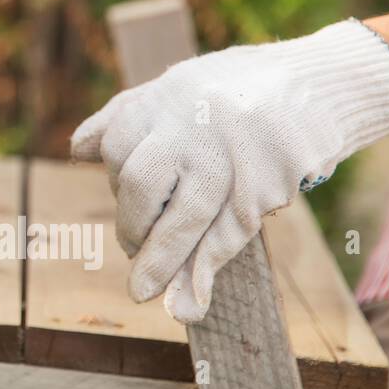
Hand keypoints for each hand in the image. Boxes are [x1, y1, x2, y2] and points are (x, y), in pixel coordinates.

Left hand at [72, 19, 388, 322]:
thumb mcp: (173, 88)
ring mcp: (229, 157)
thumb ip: (123, 117)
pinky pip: (227, 236)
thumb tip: (76, 153)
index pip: (115, 149)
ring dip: (161, 263)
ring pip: (184, 218)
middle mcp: (191, 127)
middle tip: (133, 247)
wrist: (312, 85)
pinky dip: (204, 271)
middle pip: (141, 185)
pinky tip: (190, 304)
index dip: (117, 182)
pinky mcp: (263, 186)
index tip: (130, 205)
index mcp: (162, 98)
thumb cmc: (229, 91)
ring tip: (143, 294)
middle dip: (133, 225)